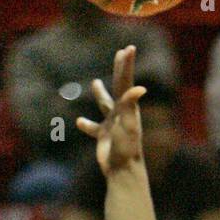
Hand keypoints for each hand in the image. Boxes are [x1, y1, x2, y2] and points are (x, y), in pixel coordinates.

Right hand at [76, 45, 146, 176]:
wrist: (123, 171)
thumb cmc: (126, 148)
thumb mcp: (128, 124)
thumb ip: (130, 104)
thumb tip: (140, 88)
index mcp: (127, 108)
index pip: (125, 81)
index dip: (126, 64)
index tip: (128, 48)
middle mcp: (121, 113)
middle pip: (119, 86)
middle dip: (120, 70)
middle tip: (121, 54)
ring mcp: (111, 125)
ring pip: (104, 105)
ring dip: (100, 94)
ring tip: (95, 83)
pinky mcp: (103, 137)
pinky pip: (93, 128)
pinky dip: (86, 125)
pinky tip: (80, 122)